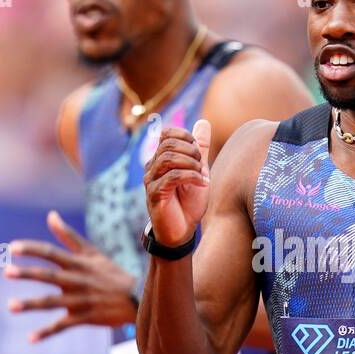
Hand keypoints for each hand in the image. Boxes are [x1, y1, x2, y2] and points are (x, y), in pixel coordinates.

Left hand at [4, 210, 137, 340]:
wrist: (136, 298)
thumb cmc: (110, 273)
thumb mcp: (91, 252)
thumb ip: (68, 235)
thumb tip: (50, 215)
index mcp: (77, 264)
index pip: (51, 253)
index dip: (32, 249)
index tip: (12, 247)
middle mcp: (77, 281)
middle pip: (48, 276)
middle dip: (27, 274)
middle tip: (7, 272)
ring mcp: (80, 300)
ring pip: (52, 302)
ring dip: (30, 304)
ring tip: (10, 306)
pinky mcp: (84, 318)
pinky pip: (62, 326)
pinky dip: (47, 332)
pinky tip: (30, 338)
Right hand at [143, 119, 210, 247]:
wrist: (181, 231)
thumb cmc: (188, 202)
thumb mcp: (198, 170)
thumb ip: (200, 148)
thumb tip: (203, 122)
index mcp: (161, 159)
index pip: (167, 134)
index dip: (186, 136)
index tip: (199, 152)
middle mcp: (153, 167)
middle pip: (168, 143)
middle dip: (191, 151)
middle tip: (202, 164)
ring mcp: (151, 180)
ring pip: (168, 158)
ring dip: (191, 164)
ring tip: (202, 175)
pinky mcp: (154, 194)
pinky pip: (171, 177)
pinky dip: (190, 177)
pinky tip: (201, 183)